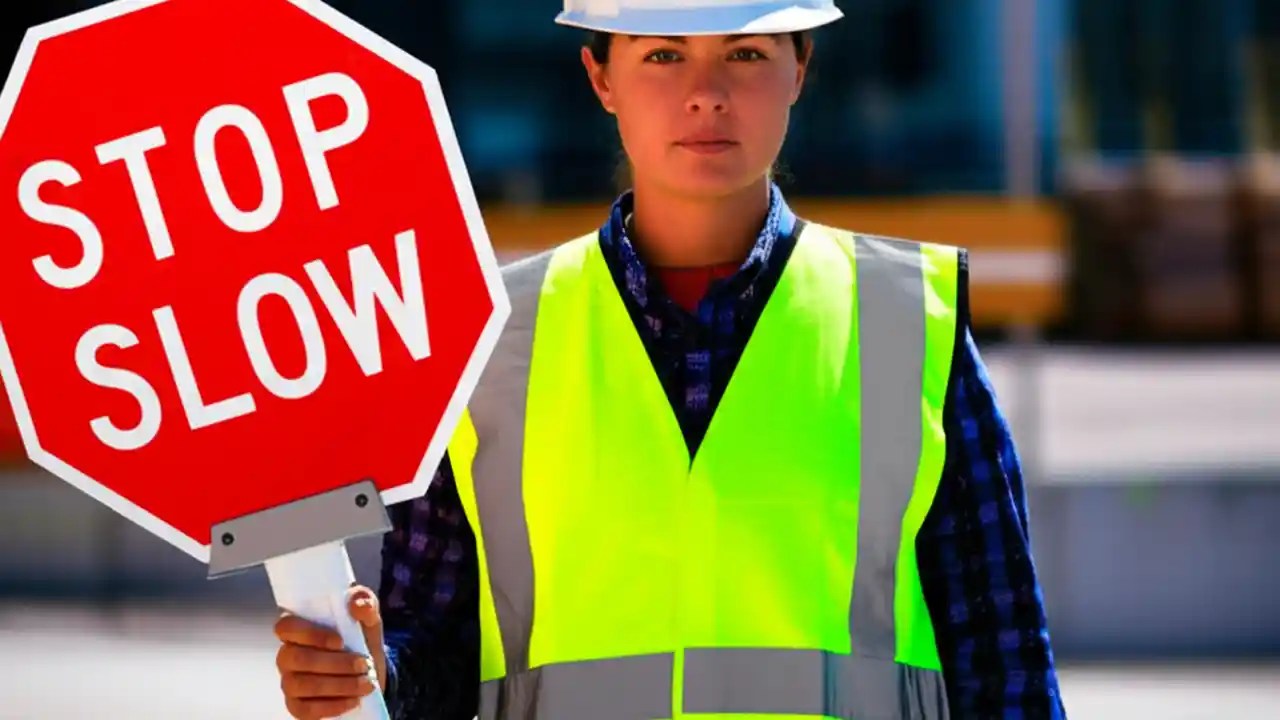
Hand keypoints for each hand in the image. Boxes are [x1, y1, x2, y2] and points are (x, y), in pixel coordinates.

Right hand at [273, 585, 386, 718]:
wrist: (369, 671)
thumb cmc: (360, 639)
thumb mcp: (367, 617)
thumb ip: (365, 602)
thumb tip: (357, 603)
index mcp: (297, 629)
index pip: (286, 627)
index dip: (310, 634)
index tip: (340, 641)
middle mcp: (287, 655)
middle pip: (297, 659)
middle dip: (335, 663)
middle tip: (364, 665)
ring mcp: (289, 682)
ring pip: (303, 685)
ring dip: (339, 685)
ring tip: (365, 683)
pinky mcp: (297, 705)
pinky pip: (305, 710)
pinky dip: (332, 706)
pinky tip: (353, 700)